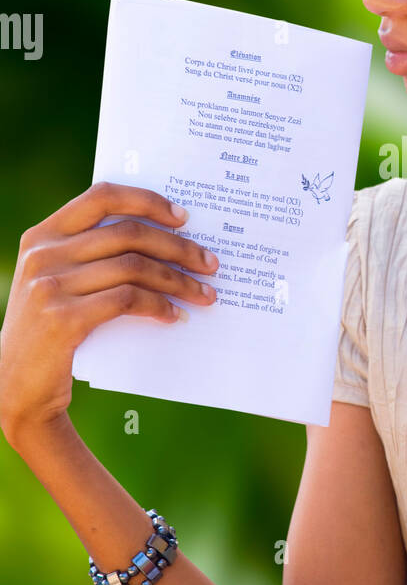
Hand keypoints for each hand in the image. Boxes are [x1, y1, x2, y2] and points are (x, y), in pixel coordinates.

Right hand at [0, 181, 219, 445]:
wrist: (16, 387)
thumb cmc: (50, 330)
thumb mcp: (58, 282)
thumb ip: (90, 255)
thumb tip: (164, 238)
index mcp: (42, 235)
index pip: (102, 197)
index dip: (147, 201)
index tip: (184, 217)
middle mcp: (43, 254)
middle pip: (128, 234)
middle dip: (178, 247)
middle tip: (210, 263)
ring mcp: (50, 285)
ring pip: (133, 266)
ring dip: (178, 280)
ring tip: (204, 294)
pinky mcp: (63, 319)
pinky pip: (127, 300)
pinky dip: (159, 305)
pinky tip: (175, 316)